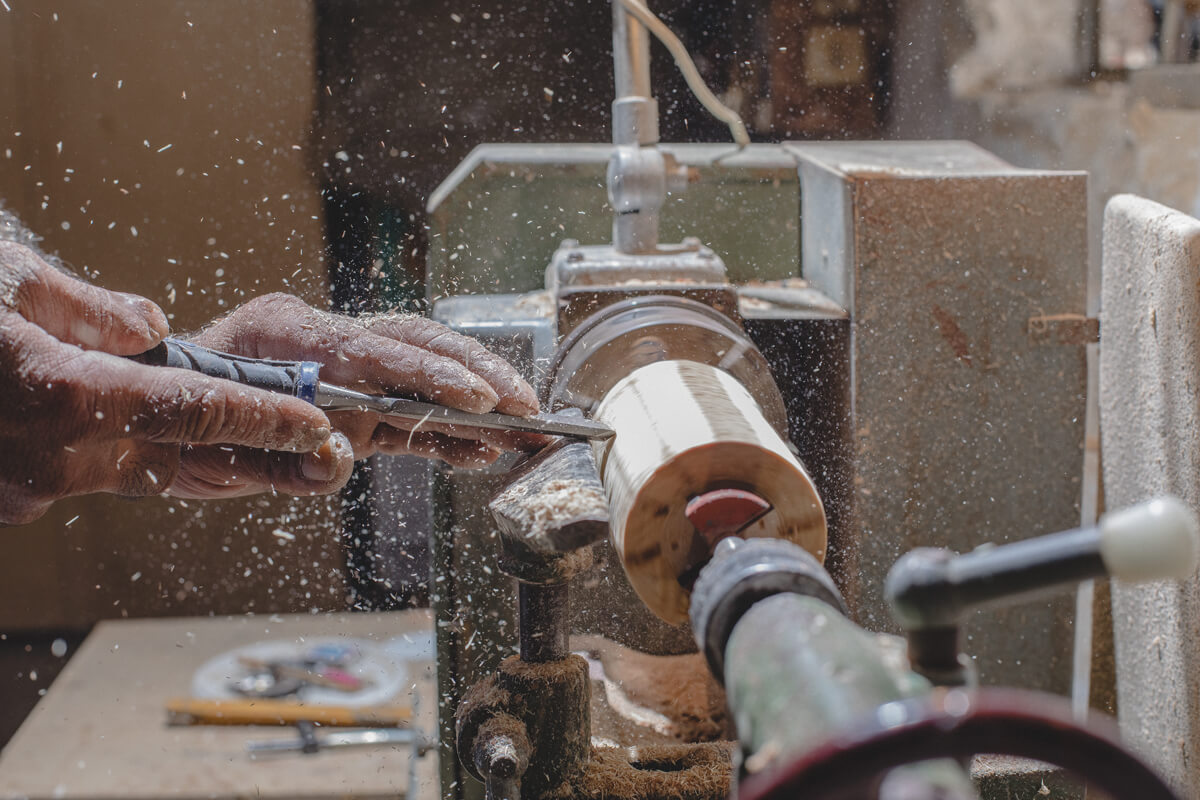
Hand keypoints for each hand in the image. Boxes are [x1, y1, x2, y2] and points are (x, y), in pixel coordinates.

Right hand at [0, 243, 341, 524]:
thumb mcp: (7, 280)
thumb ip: (91, 310)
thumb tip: (151, 329)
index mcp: (63, 393)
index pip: (193, 408)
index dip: (263, 416)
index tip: (316, 426)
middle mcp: (53, 456)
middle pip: (176, 454)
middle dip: (240, 448)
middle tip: (305, 445)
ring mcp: (28, 488)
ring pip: (132, 471)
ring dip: (170, 447)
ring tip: (193, 419)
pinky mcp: (12, 501)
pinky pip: (86, 477)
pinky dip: (110, 450)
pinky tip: (105, 422)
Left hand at [188, 293, 544, 476]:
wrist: (155, 420)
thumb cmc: (175, 424)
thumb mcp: (220, 451)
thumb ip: (285, 458)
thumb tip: (342, 457)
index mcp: (285, 334)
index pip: (375, 348)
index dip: (432, 375)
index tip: (478, 399)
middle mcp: (322, 339)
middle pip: (416, 343)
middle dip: (479, 375)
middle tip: (528, 409)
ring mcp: (341, 367)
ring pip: (423, 369)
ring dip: (478, 397)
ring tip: (527, 428)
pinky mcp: (351, 401)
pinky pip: (407, 411)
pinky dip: (446, 428)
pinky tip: (480, 447)